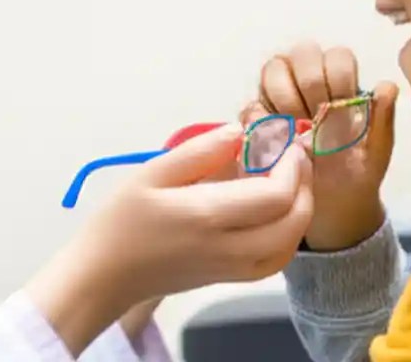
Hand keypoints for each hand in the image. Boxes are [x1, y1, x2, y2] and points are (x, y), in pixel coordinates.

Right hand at [25, 124, 312, 354]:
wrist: (106, 275)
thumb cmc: (121, 221)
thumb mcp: (151, 173)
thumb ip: (199, 151)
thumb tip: (238, 131)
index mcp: (208, 216)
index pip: (276, 194)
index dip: (291, 165)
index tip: (285, 141)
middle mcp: (228, 247)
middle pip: (294, 221)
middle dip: (304, 183)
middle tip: (293, 155)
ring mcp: (232, 268)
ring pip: (291, 244)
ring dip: (301, 209)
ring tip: (289, 179)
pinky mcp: (231, 279)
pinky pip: (276, 261)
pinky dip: (289, 235)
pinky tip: (277, 213)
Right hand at [246, 42, 397, 251]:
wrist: (334, 206)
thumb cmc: (359, 169)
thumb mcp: (377, 149)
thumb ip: (382, 118)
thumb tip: (386, 86)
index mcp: (340, 79)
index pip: (337, 55)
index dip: (339, 77)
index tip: (344, 106)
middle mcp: (307, 78)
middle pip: (302, 52)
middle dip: (311, 82)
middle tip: (318, 116)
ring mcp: (277, 95)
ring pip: (272, 70)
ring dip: (287, 99)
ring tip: (300, 131)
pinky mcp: (257, 120)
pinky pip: (252, 107)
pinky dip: (266, 124)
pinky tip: (282, 144)